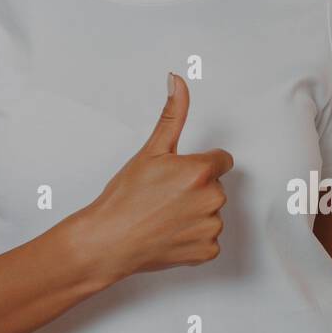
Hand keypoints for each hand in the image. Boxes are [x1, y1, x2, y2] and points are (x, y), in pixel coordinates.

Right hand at [72, 73, 233, 281]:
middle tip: (165, 195)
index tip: (178, 174)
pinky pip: (208, 239)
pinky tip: (170, 233)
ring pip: (212, 212)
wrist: (109, 240)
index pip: (221, 160)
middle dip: (196, 188)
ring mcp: (211, 227)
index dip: (198, 165)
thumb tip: (178, 81)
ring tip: (164, 215)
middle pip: (215, 186)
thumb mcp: (150, 150)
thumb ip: (173, 113)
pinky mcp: (207, 251)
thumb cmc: (125, 197)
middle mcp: (212, 199)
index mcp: (201, 171)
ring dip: (195, 213)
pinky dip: (193, 237)